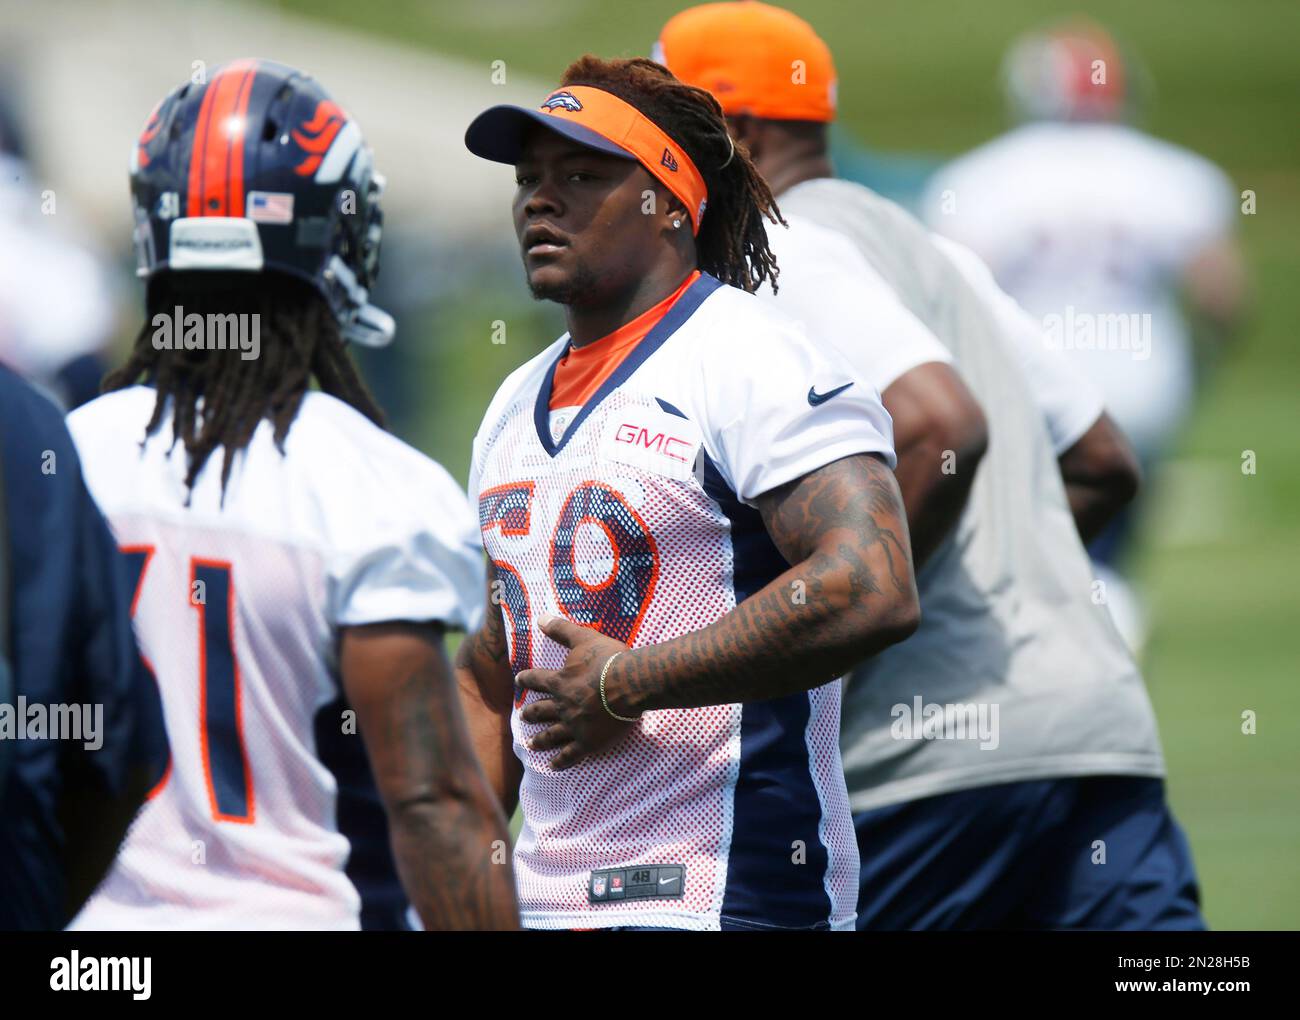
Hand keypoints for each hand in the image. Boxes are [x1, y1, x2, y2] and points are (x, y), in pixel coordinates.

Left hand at [515, 614, 635, 770]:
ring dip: (539, 740)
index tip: (519, 680)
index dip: (526, 679)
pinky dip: (561, 761)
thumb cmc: (609, 659)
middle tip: (522, 715)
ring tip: (530, 745)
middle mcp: (562, 706)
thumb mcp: (583, 638)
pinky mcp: (588, 742)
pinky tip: (554, 766)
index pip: (536, 680)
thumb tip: (539, 617)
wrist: (630, 684)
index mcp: (559, 682)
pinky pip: (571, 755)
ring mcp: (574, 726)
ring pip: (551, 735)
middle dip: (530, 713)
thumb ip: (561, 629)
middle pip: (540, 711)